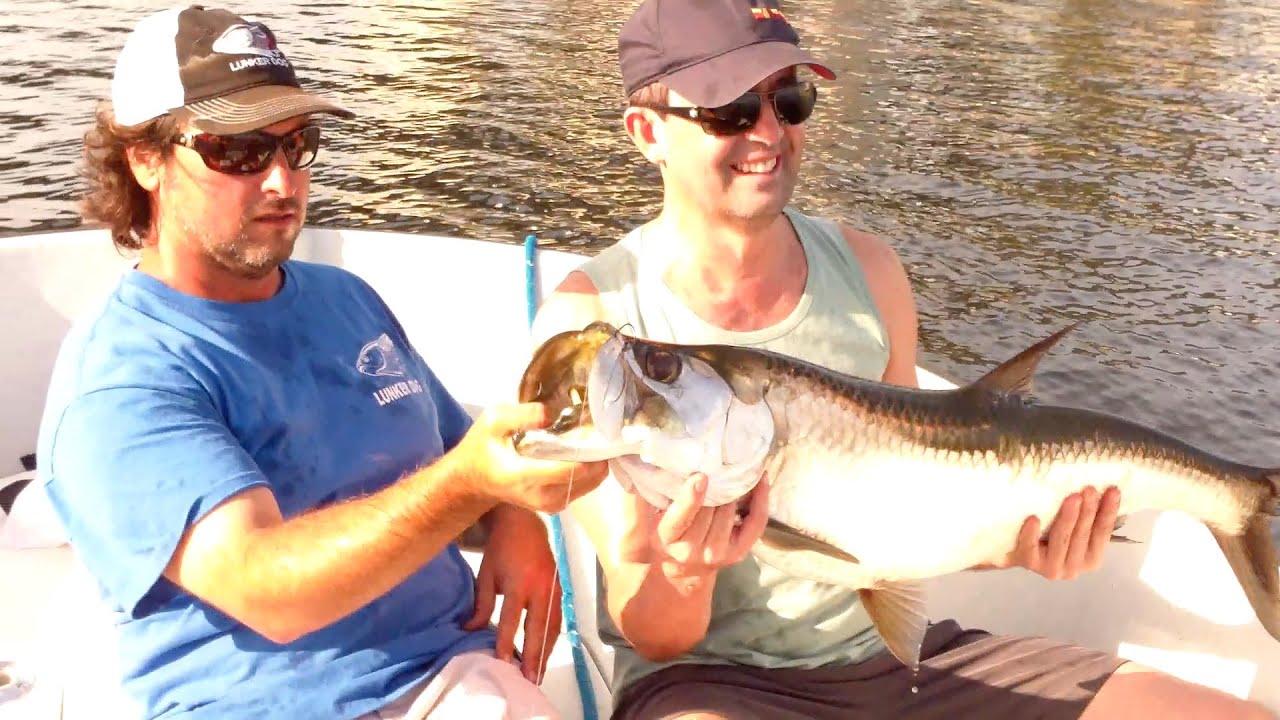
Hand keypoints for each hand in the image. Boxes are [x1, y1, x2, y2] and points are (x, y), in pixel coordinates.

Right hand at [452, 403, 607, 512]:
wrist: (473, 481)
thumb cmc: (482, 448)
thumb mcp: (493, 421)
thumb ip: (521, 415)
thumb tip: (549, 415)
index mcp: (524, 475)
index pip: (569, 469)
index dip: (588, 447)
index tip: (594, 427)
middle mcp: (542, 495)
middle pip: (587, 475)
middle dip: (596, 452)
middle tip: (594, 429)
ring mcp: (551, 504)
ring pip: (591, 482)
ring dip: (595, 460)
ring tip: (587, 439)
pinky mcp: (557, 505)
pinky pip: (585, 486)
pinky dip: (589, 469)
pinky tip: (580, 452)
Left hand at [463, 505, 561, 683]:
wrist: (523, 522)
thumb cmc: (501, 548)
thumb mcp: (486, 575)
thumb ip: (481, 605)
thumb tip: (470, 631)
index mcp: (519, 583)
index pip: (512, 620)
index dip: (507, 643)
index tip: (503, 663)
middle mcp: (540, 587)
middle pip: (538, 628)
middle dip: (534, 656)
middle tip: (530, 680)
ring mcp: (554, 588)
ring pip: (553, 626)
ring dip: (546, 651)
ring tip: (539, 673)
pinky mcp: (560, 588)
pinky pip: (558, 618)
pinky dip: (552, 637)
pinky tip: (546, 651)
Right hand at [625, 472, 770, 580]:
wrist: (684, 571)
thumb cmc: (666, 536)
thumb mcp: (650, 519)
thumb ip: (648, 495)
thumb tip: (639, 460)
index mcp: (668, 538)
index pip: (680, 517)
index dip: (691, 497)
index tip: (700, 476)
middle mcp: (692, 550)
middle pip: (710, 509)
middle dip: (716, 485)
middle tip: (721, 460)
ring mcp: (717, 553)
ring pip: (730, 512)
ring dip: (735, 489)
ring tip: (738, 467)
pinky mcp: (739, 553)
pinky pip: (755, 523)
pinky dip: (760, 500)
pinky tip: (762, 479)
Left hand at [999, 486, 1121, 579]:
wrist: (1016, 553)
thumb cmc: (1049, 537)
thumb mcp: (1073, 529)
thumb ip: (1087, 517)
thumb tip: (1102, 486)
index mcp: (1091, 558)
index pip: (1103, 532)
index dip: (1109, 511)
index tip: (1113, 490)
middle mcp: (1075, 566)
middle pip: (1083, 534)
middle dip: (1088, 511)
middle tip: (1090, 489)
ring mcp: (1053, 567)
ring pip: (1061, 539)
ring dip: (1068, 518)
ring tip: (1073, 498)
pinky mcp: (1030, 564)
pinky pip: (1031, 547)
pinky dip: (1032, 533)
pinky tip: (1034, 518)